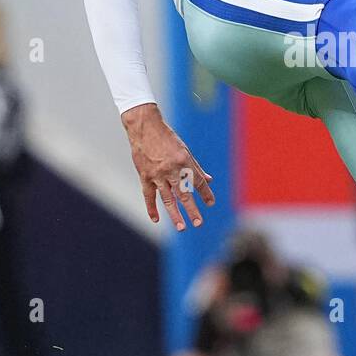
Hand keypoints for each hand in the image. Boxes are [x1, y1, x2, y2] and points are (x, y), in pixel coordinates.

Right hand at [121, 103, 214, 230]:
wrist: (145, 127)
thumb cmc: (167, 139)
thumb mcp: (185, 151)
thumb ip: (196, 167)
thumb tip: (209, 181)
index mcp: (184, 161)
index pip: (197, 181)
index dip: (205, 193)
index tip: (211, 203)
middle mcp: (171, 169)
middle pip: (184, 194)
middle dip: (192, 210)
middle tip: (198, 223)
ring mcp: (157, 174)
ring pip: (167, 198)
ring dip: (175, 214)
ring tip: (181, 227)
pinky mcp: (145, 176)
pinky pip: (148, 195)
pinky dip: (151, 208)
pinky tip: (156, 219)